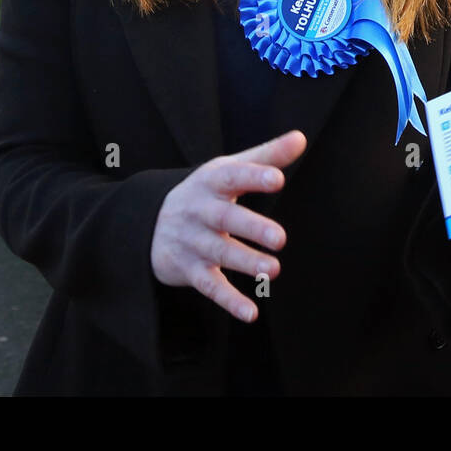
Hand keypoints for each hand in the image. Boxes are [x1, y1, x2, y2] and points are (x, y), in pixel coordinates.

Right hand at [150, 129, 306, 322]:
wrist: (149, 222)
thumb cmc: (205, 192)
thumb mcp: (229, 169)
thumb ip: (267, 156)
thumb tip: (301, 138)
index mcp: (211, 182)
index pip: (232, 176)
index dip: (254, 177)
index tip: (278, 177)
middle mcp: (199, 211)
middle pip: (224, 218)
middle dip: (251, 228)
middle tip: (281, 238)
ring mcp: (192, 241)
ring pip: (217, 253)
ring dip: (244, 262)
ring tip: (273, 270)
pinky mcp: (189, 269)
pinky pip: (209, 286)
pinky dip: (228, 300)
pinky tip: (250, 312)